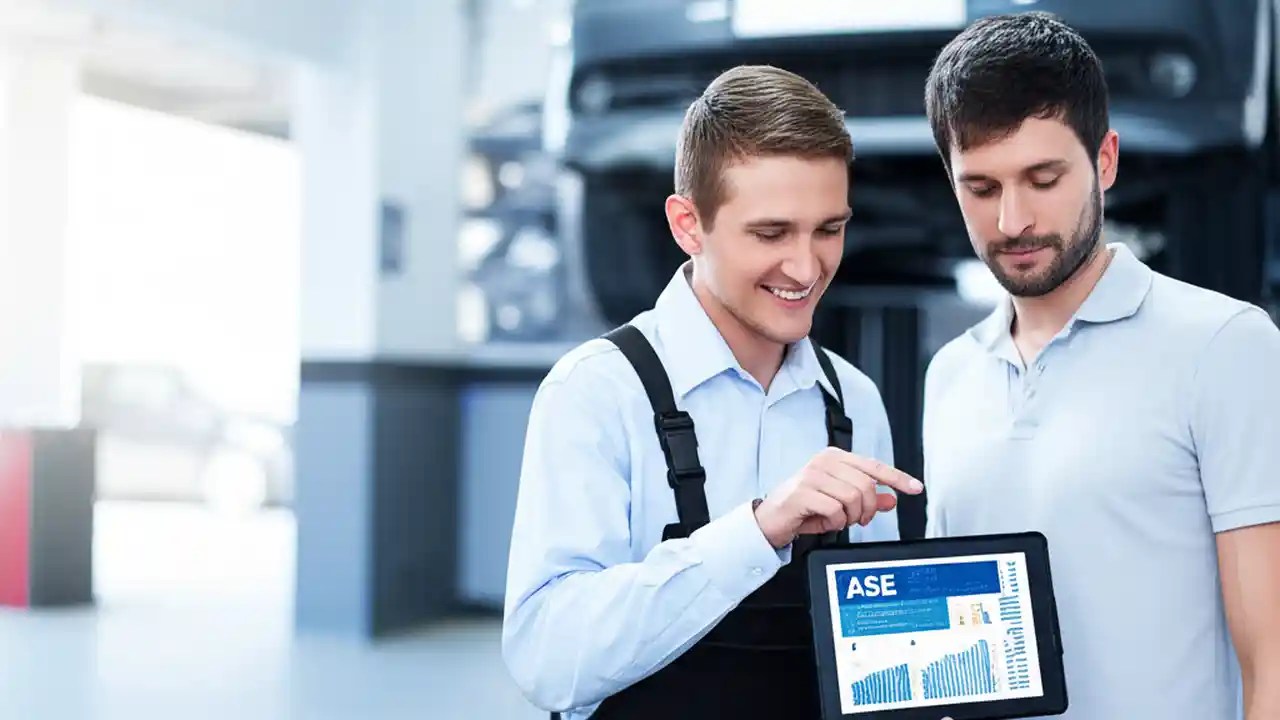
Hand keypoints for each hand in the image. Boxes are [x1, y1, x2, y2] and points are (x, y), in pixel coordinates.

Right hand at [753, 447, 923, 548]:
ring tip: (840, 520)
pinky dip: (836, 522)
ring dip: (851, 517)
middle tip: (859, 519)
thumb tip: (891, 498)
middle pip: (866, 485)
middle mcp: (823, 462)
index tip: (915, 488)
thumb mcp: (839, 503)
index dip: (897, 478)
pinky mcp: (802, 493)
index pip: (873, 466)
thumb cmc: (803, 509)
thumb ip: (866, 499)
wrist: (770, 521)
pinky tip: (827, 522)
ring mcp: (811, 476)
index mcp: (834, 457)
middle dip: (868, 508)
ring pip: (853, 497)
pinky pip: (835, 509)